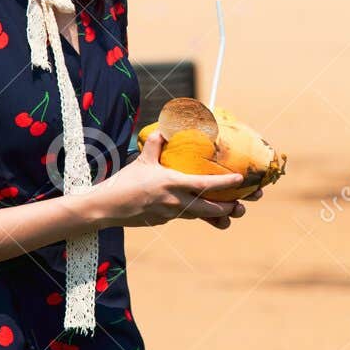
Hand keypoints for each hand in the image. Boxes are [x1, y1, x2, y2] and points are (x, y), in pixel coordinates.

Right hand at [89, 132, 252, 228]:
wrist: (107, 208)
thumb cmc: (125, 182)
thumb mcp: (141, 161)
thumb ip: (155, 145)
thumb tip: (162, 129)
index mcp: (172, 184)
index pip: (205, 185)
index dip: (225, 183)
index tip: (240, 179)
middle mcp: (175, 202)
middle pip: (210, 209)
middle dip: (228, 208)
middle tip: (242, 204)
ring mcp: (170, 214)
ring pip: (199, 215)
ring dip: (215, 215)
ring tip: (229, 212)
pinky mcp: (164, 221)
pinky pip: (184, 216)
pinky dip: (196, 214)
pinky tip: (200, 209)